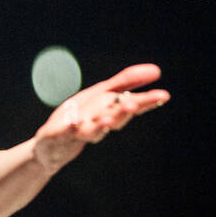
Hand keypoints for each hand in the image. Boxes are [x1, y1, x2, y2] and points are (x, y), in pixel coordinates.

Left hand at [32, 64, 168, 174]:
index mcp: (110, 112)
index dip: (146, 101)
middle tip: (133, 104)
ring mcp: (78, 132)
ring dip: (100, 125)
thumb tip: (156, 70)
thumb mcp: (102, 94)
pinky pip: (64, 131)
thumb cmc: (81, 116)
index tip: (164, 96)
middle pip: (114, 118)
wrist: (51, 146)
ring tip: (106, 119)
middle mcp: (98, 124)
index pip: (131, 106)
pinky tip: (72, 122)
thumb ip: (126, 82)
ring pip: (92, 129)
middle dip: (123, 111)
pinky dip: (69, 127)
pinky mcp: (58, 135)